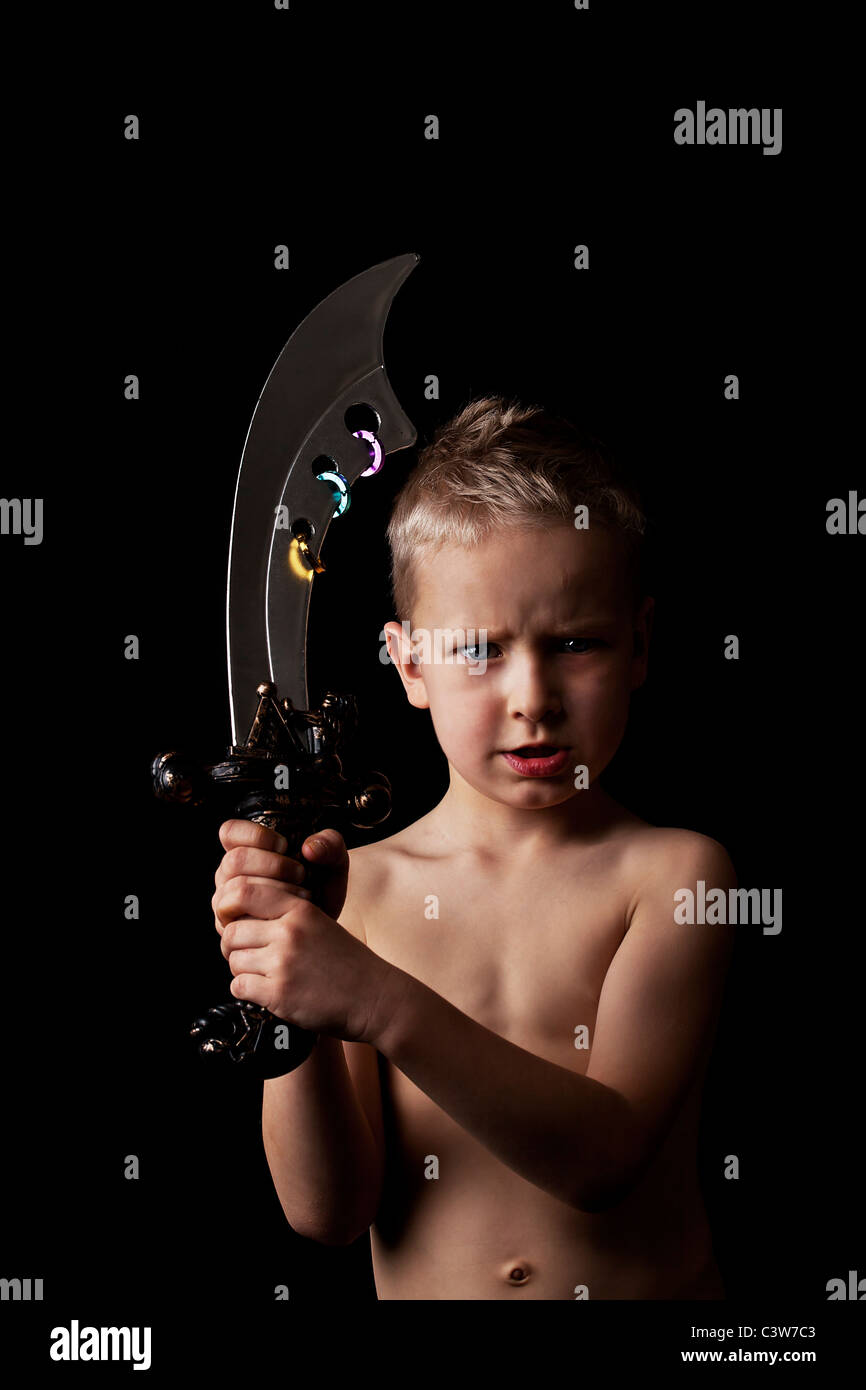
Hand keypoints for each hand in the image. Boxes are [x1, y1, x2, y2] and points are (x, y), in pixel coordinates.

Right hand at [212, 818, 349, 933]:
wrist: (322, 926)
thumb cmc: (321, 888)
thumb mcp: (333, 861)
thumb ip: (329, 844)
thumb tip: (309, 848)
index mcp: (245, 850)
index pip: (230, 832)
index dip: (253, 834)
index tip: (284, 845)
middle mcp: (230, 875)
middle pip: (234, 860)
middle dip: (272, 865)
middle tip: (301, 873)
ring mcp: (228, 901)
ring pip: (236, 888)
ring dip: (273, 888)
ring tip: (303, 894)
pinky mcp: (233, 927)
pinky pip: (238, 917)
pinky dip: (268, 913)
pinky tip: (291, 913)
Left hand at [212, 819, 397, 1043]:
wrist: (373, 997)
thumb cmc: (347, 962)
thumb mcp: (319, 922)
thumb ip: (284, 914)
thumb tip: (238, 914)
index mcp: (301, 909)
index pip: (243, 891)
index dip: (228, 904)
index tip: (231, 918)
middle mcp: (290, 932)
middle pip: (232, 931)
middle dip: (233, 945)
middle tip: (246, 953)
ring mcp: (283, 963)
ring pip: (233, 960)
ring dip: (242, 969)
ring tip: (262, 974)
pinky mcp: (279, 993)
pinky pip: (239, 986)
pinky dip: (245, 990)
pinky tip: (264, 990)